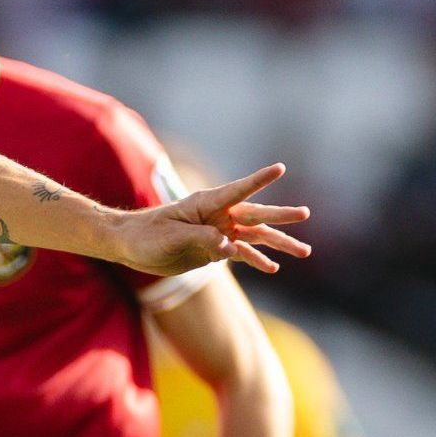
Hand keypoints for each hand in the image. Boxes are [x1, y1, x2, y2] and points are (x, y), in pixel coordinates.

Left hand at [113, 164, 310, 276]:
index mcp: (207, 203)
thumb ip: (203, 239)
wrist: (130, 246)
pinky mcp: (215, 250)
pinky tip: (273, 268)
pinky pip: (242, 254)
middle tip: (305, 214)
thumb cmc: (147, 234)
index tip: (280, 168)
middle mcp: (218, 215)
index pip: (238, 190)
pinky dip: (257, 260)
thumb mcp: (173, 237)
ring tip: (304, 252)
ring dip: (278, 243)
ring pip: (255, 236)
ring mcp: (219, 232)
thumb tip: (231, 246)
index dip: (259, 180)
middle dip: (281, 216)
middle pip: (256, 215)